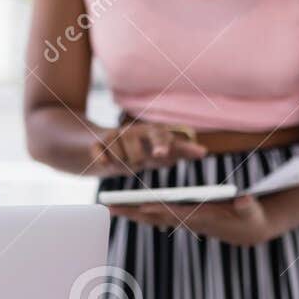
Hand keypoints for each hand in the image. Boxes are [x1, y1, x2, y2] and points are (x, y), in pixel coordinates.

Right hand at [89, 121, 207, 175]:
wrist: (97, 145)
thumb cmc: (134, 151)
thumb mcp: (156, 152)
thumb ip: (179, 151)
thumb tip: (202, 152)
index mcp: (150, 133)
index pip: (160, 136)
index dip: (163, 144)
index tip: (163, 154)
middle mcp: (133, 132)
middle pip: (139, 153)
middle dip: (139, 161)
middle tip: (137, 161)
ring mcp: (114, 136)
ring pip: (122, 160)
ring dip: (121, 166)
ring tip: (120, 161)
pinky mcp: (96, 144)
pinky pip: (101, 157)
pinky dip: (103, 161)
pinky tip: (103, 160)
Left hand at [106, 194, 273, 246]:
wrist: (248, 231)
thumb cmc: (251, 218)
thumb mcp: (252, 211)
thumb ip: (248, 206)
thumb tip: (245, 199)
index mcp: (203, 217)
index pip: (177, 213)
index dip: (160, 209)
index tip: (142, 205)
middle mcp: (188, 220)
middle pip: (157, 217)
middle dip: (134, 212)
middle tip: (110, 207)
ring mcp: (184, 220)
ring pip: (153, 218)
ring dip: (132, 213)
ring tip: (110, 207)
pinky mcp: (183, 218)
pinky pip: (157, 216)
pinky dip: (142, 212)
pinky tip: (127, 208)